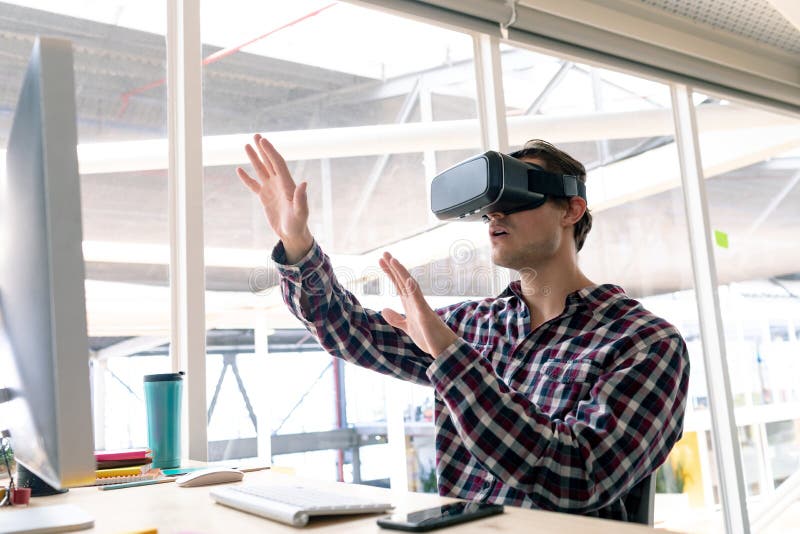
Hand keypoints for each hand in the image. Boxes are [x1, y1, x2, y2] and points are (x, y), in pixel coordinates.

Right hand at [237, 134, 312, 262]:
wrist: (292, 234)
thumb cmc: (298, 224)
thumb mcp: (301, 213)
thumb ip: (301, 199)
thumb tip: (304, 183)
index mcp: (287, 184)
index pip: (278, 163)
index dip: (270, 151)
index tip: (263, 140)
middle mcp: (279, 183)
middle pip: (270, 162)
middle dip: (263, 149)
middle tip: (256, 135)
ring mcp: (271, 189)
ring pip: (261, 170)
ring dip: (254, 158)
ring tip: (246, 145)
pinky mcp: (264, 197)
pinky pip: (253, 185)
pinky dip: (246, 178)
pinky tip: (239, 169)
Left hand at [379, 252, 458, 356]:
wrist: (444, 349)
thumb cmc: (428, 337)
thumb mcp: (407, 327)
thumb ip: (396, 318)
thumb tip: (384, 309)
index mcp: (411, 304)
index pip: (399, 285)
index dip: (390, 273)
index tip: (381, 261)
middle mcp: (416, 302)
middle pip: (402, 281)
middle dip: (393, 268)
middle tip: (384, 253)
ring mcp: (421, 307)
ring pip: (410, 286)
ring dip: (401, 273)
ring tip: (392, 260)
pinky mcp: (425, 315)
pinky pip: (419, 301)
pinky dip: (413, 290)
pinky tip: (408, 280)